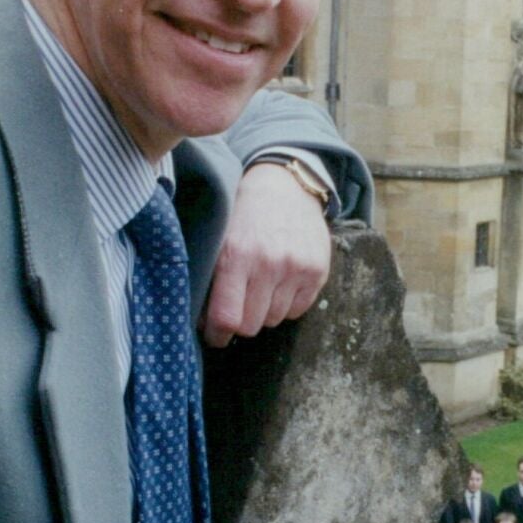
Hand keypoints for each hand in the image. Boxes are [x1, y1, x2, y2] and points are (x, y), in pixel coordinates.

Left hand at [201, 161, 332, 347]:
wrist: (285, 185)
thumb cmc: (243, 213)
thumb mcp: (219, 236)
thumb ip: (210, 277)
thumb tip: (205, 322)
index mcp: (237, 256)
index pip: (227, 317)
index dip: (217, 334)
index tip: (215, 336)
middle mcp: (270, 264)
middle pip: (251, 325)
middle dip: (240, 321)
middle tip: (236, 308)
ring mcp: (297, 269)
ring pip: (275, 320)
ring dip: (264, 311)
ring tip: (259, 288)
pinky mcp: (317, 272)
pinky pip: (297, 311)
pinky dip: (286, 304)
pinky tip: (279, 284)